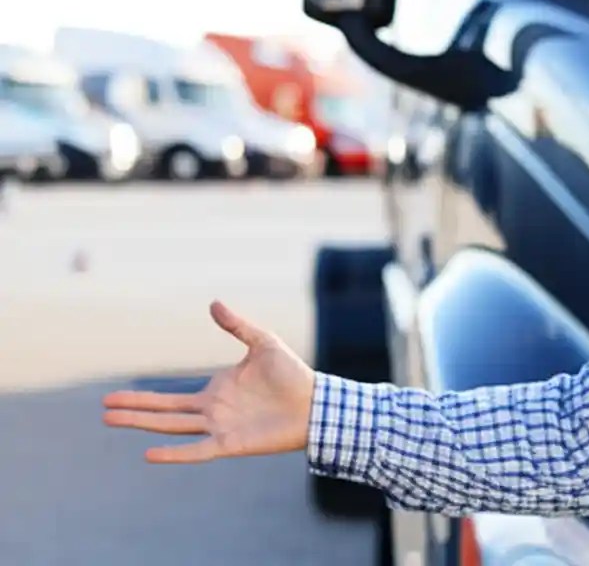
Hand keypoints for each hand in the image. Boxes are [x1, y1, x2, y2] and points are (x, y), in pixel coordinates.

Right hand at [102, 301, 316, 463]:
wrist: (316, 402)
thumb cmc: (293, 375)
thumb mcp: (263, 343)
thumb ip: (237, 326)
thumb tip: (213, 303)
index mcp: (215, 391)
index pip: (170, 397)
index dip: (142, 397)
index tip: (113, 396)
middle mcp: (212, 411)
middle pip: (163, 413)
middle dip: (133, 411)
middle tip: (102, 411)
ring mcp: (219, 428)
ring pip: (172, 428)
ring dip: (143, 424)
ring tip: (111, 421)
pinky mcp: (232, 443)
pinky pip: (197, 450)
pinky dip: (175, 454)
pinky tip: (149, 454)